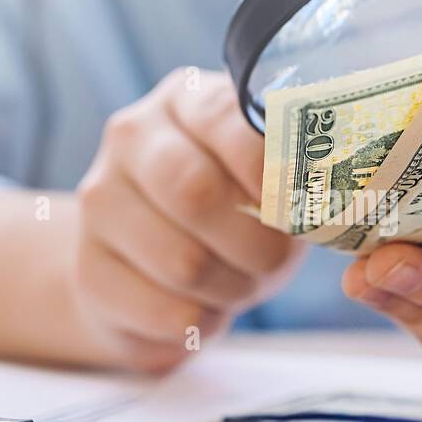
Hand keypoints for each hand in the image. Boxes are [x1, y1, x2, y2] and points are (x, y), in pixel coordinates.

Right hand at [73, 68, 302, 371]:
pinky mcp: (89, 270)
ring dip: (234, 288)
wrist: (158, 265)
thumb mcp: (270, 178)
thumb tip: (332, 186)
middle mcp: (132, 137)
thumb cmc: (237, 211)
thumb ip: (295, 169)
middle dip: (256, 241)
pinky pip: (165, 311)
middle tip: (275, 259)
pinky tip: (206, 308)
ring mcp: (100, 201)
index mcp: (184, 99)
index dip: (272, 171)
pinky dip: (204, 322)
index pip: (226, 120)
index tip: (302, 206)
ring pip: (182, 263)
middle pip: (195, 193)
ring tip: (242, 283)